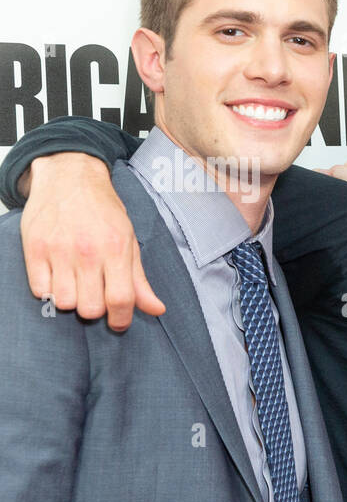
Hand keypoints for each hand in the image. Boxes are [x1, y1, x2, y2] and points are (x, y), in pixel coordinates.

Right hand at [20, 153, 164, 330]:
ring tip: (76, 285)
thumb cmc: (103, 210)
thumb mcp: (129, 240)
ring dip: (72, 301)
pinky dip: (49, 291)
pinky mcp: (34, 248)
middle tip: (96, 297)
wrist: (69, 178)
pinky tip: (57, 278)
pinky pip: (40, 291)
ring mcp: (58, 250)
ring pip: (64, 303)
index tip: (119, 322)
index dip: (121, 319)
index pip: (121, 300)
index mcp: (116, 249)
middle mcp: (87, 251)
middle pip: (91, 308)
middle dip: (96, 310)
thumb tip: (157, 310)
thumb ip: (139, 279)